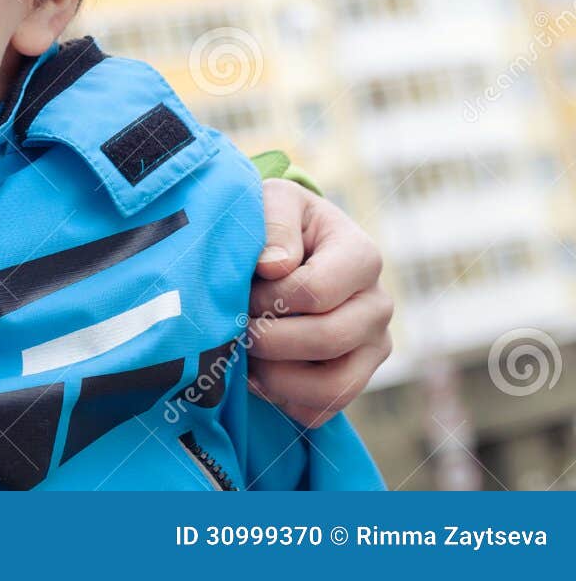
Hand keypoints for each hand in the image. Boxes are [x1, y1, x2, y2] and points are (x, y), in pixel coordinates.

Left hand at [246, 178, 392, 427]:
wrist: (286, 248)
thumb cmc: (278, 221)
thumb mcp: (274, 200)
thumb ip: (276, 222)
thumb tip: (275, 266)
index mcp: (362, 256)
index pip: (314, 291)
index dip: (268, 296)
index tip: (244, 285)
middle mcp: (377, 306)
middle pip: (326, 340)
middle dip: (266, 336)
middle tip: (236, 323)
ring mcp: (371, 348)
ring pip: (330, 387)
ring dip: (275, 376)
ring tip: (244, 353)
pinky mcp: (353, 380)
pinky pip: (320, 412)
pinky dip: (281, 399)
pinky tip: (255, 372)